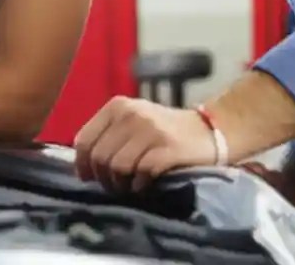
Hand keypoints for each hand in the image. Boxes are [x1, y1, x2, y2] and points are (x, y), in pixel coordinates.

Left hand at [72, 96, 217, 192]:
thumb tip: (82, 167)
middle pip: (100, 157)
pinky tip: (145, 185)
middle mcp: (131, 114)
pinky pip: (142, 173)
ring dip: (121, 184)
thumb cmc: (165, 131)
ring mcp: (151, 130)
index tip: (89, 178)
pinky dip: (140, 185)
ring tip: (130, 187)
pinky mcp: (169, 148)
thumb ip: (108, 136)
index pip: (84, 140)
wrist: (211, 130)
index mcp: (117, 107)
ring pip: (117, 166)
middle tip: (114, 187)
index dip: (82, 164)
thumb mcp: (133, 122)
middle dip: (103, 179)